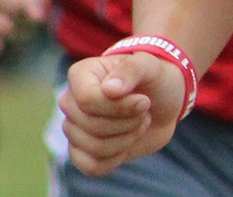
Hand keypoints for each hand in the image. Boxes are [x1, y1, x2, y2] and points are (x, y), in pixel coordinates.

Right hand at [60, 53, 182, 175]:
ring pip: (95, 148)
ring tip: (138, 123)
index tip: (144, 101)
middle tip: (144, 112)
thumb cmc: (153, 78)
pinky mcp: (82, 151)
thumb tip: (109, 89)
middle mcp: (70, 102)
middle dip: (128, 123)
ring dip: (127, 139)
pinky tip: (128, 142)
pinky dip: (117, 158)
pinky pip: (92, 167)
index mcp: (80, 75)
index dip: (120, 107)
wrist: (162, 101)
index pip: (88, 100)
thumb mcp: (149, 66)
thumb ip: (130, 71)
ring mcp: (74, 128)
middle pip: (92, 126)